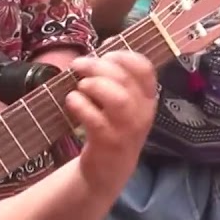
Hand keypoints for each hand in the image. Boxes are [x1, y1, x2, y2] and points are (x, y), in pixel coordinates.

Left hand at [65, 51, 157, 193]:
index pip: (145, 69)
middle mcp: (142, 113)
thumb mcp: (122, 104)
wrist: (108, 171)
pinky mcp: (109, 143)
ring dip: (95, 86)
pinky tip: (72, 101)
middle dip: (98, 66)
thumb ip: (115, 78)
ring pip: (118, 99)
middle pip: (125, 80)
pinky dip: (80, 105)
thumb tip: (101, 48)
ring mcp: (127, 129)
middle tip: (78, 65)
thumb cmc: (112, 129)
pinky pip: (95, 119)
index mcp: (147, 98)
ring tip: (81, 87)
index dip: (123, 56)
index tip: (104, 54)